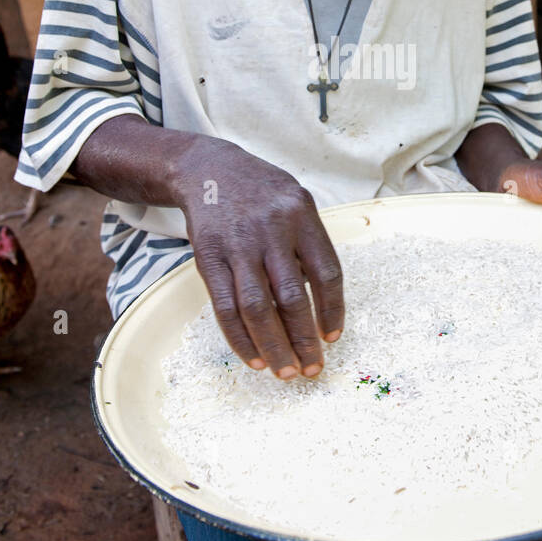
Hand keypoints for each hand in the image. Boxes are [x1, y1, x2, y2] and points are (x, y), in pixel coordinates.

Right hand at [176, 139, 343, 379]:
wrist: (208, 169)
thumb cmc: (261, 193)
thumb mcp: (296, 202)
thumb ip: (310, 246)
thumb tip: (322, 305)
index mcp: (301, 216)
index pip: (327, 272)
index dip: (333, 310)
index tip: (332, 338)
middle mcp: (271, 230)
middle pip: (292, 297)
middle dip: (303, 339)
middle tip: (312, 368)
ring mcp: (237, 245)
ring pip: (258, 307)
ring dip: (274, 346)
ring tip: (286, 372)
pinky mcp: (208, 257)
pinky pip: (225, 307)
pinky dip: (241, 338)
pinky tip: (255, 357)